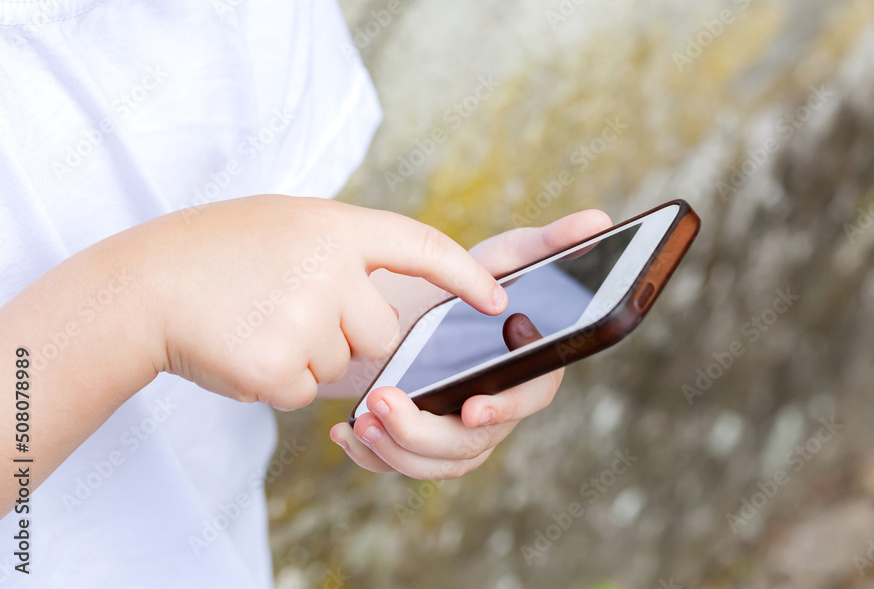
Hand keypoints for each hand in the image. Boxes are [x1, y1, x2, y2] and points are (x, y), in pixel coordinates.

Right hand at [141, 194, 507, 409]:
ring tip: (255, 320)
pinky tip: (243, 349)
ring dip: (307, 355)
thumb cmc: (212, 253)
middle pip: (382, 331)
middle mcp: (331, 271)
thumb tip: (384, 291)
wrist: (140, 288)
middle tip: (285, 308)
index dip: (463, 273)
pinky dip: (279, 380)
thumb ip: (341, 249)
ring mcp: (307, 320)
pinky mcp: (282, 369)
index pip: (421, 245)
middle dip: (347, 333)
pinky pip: (307, 391)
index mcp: (335, 227)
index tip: (496, 297)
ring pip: (342, 364)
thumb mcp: (284, 224)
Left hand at [329, 209, 612, 478]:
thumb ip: (550, 243)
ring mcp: (459, 431)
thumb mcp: (506, 257)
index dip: (507, 405)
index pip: (529, 397)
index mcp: (523, 368)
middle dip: (425, 431)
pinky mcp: (423, 444)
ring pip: (438, 462)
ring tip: (361, 418)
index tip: (473, 407)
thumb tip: (598, 219)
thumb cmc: (471, 281)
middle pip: (473, 443)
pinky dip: (374, 457)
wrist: (419, 303)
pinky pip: (404, 466)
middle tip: (382, 399)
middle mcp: (496, 407)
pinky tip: (346, 433)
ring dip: (397, 449)